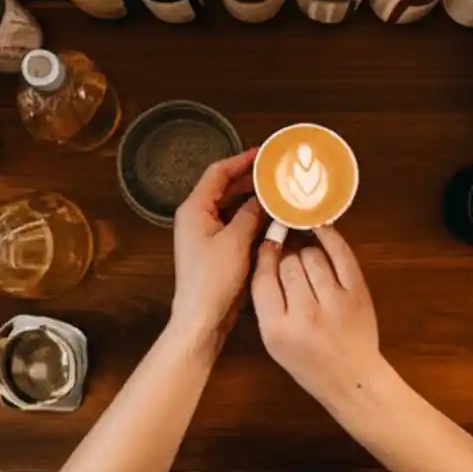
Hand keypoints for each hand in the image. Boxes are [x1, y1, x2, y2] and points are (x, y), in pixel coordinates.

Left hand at [171, 149, 264, 345]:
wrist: (201, 318)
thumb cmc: (213, 279)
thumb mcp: (236, 241)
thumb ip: (251, 214)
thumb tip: (264, 197)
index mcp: (195, 209)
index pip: (218, 173)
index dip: (241, 160)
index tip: (263, 153)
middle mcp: (196, 217)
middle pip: (223, 188)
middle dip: (249, 179)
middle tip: (275, 172)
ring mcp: (205, 234)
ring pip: (231, 207)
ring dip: (252, 199)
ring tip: (277, 191)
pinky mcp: (215, 249)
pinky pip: (234, 225)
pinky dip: (251, 219)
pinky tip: (271, 218)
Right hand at [252, 226, 385, 408]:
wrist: (352, 377)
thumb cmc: (309, 362)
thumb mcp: (275, 342)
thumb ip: (267, 304)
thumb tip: (268, 255)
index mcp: (277, 329)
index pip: (263, 279)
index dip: (264, 257)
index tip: (267, 246)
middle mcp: (305, 314)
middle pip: (288, 264)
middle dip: (286, 258)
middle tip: (290, 261)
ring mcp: (334, 302)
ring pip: (312, 255)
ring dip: (306, 252)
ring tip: (306, 258)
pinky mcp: (357, 293)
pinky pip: (341, 254)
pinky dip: (330, 237)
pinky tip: (320, 228)